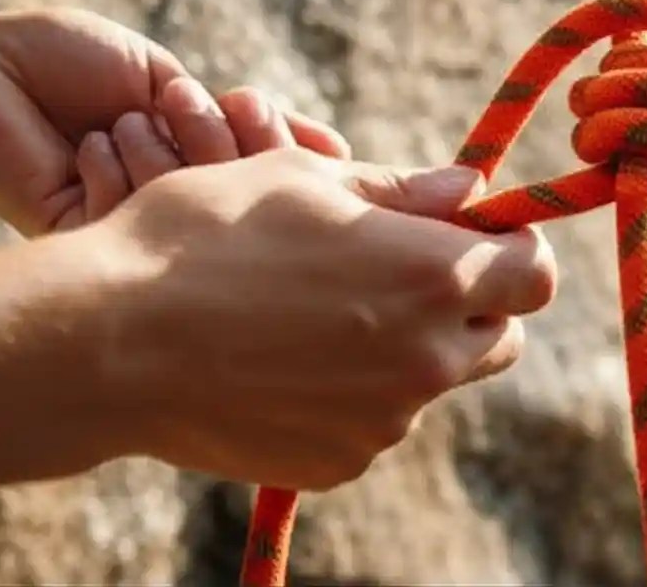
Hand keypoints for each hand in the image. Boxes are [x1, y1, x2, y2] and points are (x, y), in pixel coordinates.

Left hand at [73, 78, 349, 227]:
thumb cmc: (71, 61)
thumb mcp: (176, 81)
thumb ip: (247, 124)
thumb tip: (337, 151)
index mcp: (198, 175)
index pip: (274, 186)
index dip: (287, 159)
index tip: (278, 120)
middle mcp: (174, 214)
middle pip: (249, 207)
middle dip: (238, 149)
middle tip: (213, 105)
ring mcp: (134, 234)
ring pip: (201, 216)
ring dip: (174, 149)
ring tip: (138, 112)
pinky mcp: (89, 246)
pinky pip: (141, 222)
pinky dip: (123, 170)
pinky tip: (95, 140)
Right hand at [85, 149, 555, 490]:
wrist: (110, 342)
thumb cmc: (205, 237)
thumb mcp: (304, 182)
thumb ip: (406, 193)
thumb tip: (473, 192)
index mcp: (433, 277)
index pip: (535, 275)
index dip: (512, 251)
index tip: (471, 238)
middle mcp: (428, 359)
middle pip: (499, 337)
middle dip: (470, 304)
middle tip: (401, 275)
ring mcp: (386, 422)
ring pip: (434, 382)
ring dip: (409, 351)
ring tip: (321, 317)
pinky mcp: (341, 463)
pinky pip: (377, 424)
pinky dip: (356, 397)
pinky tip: (287, 364)